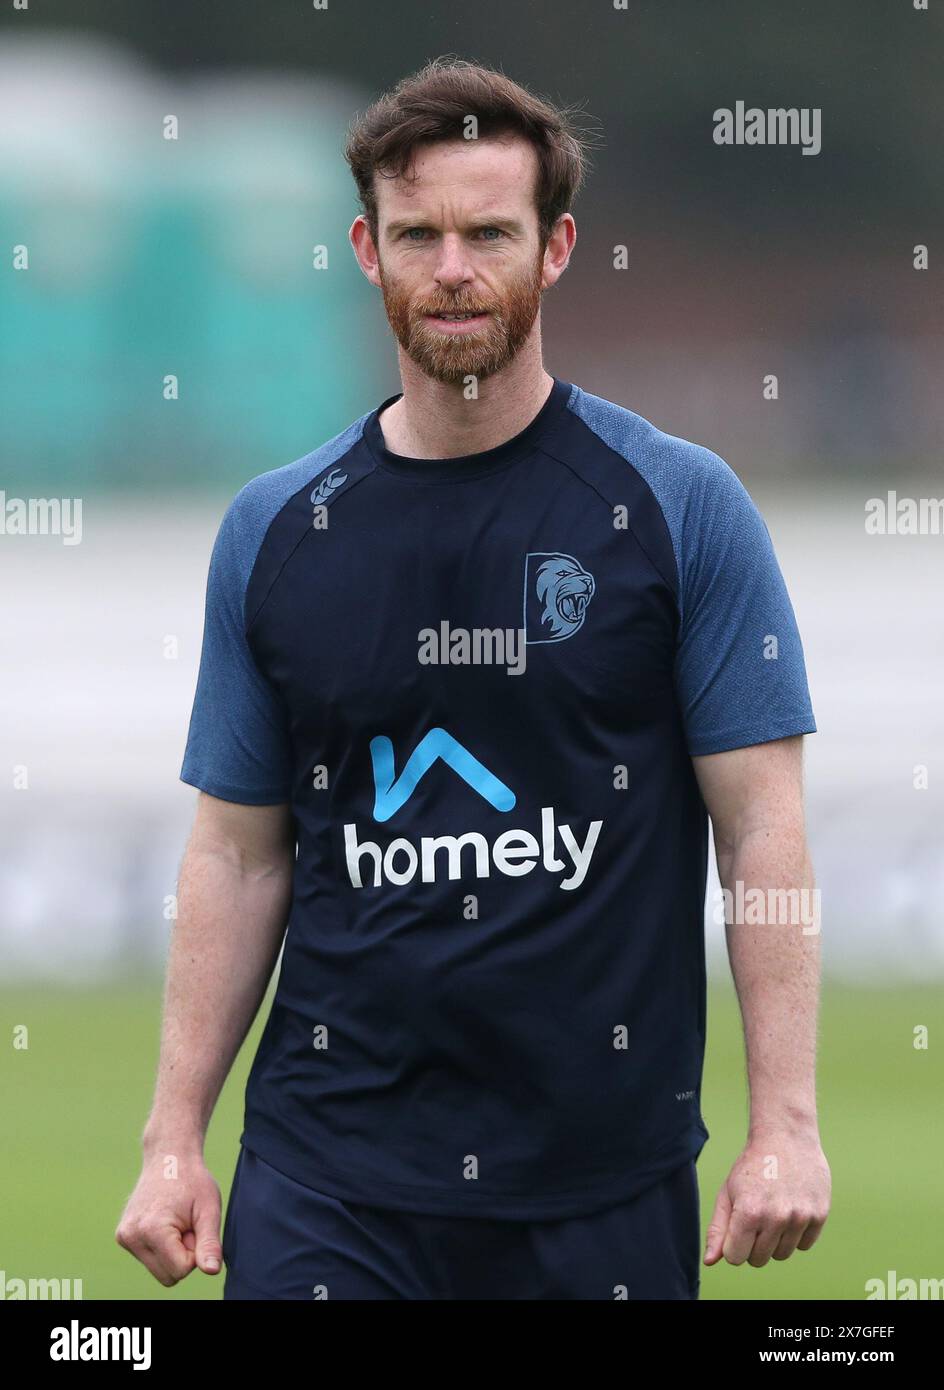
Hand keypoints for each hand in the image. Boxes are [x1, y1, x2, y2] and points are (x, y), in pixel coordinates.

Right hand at [116, 1148, 222, 1286]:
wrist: (169, 1157)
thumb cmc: (193, 1181)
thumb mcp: (209, 1209)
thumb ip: (210, 1243)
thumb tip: (211, 1271)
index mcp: (152, 1230)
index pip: (181, 1270)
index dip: (195, 1251)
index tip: (193, 1225)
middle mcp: (131, 1236)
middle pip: (168, 1276)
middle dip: (183, 1254)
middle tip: (186, 1224)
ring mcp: (124, 1237)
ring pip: (159, 1271)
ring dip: (173, 1251)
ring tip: (176, 1222)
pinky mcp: (123, 1236)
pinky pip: (150, 1259)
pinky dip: (162, 1247)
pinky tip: (165, 1222)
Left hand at [703, 1131, 830, 1267]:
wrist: (786, 1137)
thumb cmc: (752, 1166)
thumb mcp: (728, 1192)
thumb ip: (718, 1229)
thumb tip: (711, 1262)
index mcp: (748, 1212)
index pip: (735, 1257)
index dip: (734, 1244)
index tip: (737, 1226)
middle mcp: (776, 1217)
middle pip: (759, 1260)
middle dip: (753, 1244)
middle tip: (756, 1216)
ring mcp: (800, 1217)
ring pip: (782, 1255)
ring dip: (775, 1240)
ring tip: (773, 1211)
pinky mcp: (819, 1215)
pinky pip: (804, 1245)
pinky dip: (796, 1234)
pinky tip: (791, 1209)